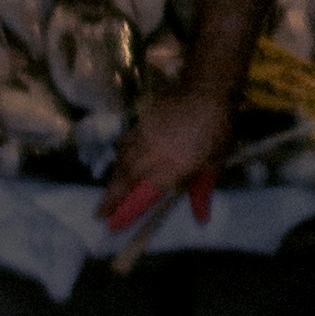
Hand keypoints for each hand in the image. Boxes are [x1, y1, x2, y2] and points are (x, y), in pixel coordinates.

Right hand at [100, 84, 229, 239]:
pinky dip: (119, 155)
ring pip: (121, 162)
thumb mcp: (213, 164)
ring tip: (107, 194)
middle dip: (111, 198)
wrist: (204, 92)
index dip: (126, 211)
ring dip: (113, 180)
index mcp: (171, 169)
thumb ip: (201, 193)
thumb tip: (202, 220)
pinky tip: (119, 160)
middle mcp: (151, 156)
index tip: (111, 223)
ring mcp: (143, 138)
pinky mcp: (140, 124)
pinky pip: (124, 143)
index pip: (143, 196)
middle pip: (125, 180)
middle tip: (100, 213)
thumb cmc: (215, 131)